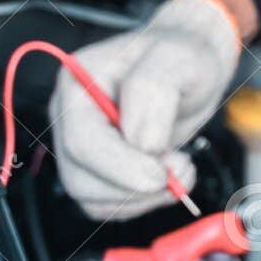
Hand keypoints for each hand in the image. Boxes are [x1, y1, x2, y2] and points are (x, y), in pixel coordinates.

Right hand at [49, 0, 240, 219]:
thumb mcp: (176, 57)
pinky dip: (145, 201)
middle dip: (134, 187)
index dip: (120, 167)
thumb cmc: (180, 55)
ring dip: (143, 197)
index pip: (82, 141)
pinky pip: (111, 205)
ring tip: (181, 168)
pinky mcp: (102, 170)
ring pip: (94, 199)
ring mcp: (84, 147)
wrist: (189, 64)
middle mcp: (71, 119)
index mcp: (78, 84)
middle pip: (80, 178)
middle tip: (179, 167)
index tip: (162, 174)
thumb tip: (142, 143)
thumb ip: (153, 91)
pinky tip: (170, 177)